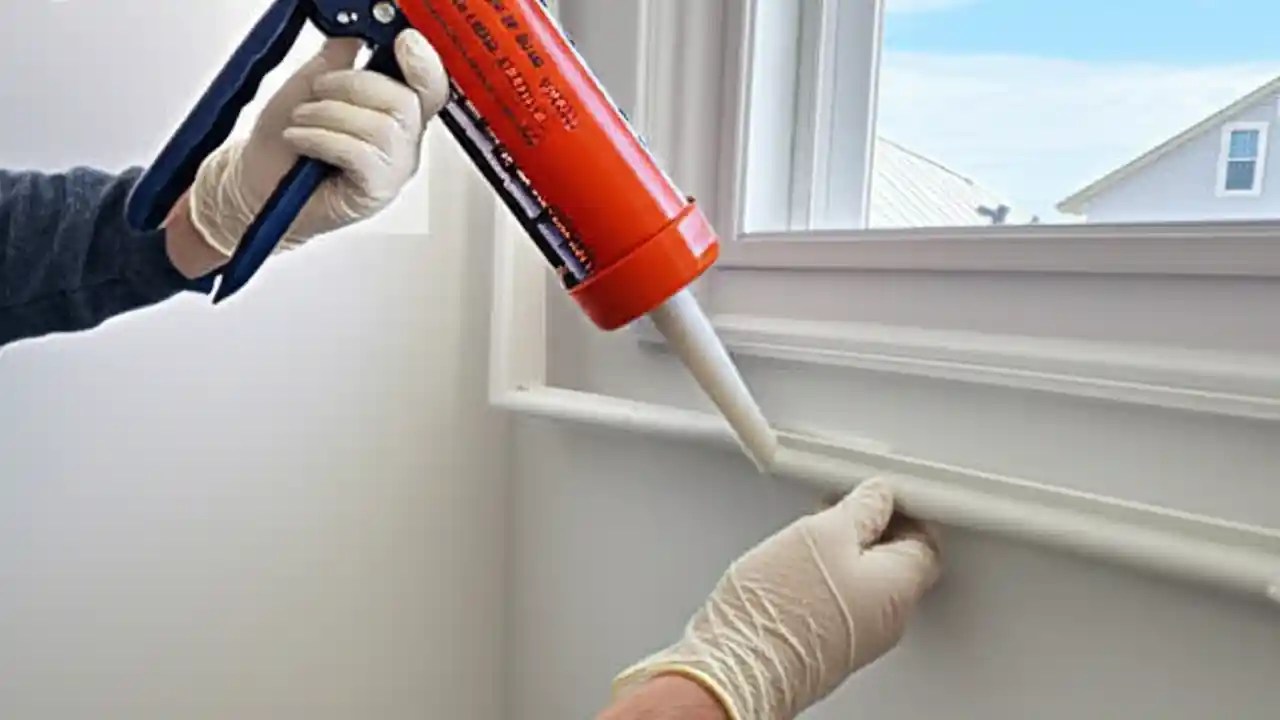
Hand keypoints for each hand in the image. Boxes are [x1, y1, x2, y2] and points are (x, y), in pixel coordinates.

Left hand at [185, 29, 448, 259]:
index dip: (423, 63)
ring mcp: (394, 169)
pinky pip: (361, 154)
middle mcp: (403, 141)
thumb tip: (360, 30)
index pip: (430, 86)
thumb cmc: (284, 144)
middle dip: (353, 85)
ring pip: (382, 128)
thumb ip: (341, 57)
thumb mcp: (312, 85)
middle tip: (317, 92)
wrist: (258, 185)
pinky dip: (323, 138)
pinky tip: (301, 139)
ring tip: (301, 120)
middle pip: (405, 102)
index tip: (403, 41)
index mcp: (397, 112)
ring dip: (330, 115)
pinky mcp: (376, 191)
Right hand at [611, 479, 941, 719]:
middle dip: (870, 528)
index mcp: (900, 587)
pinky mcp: (831, 647)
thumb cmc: (779, 611)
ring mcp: (861, 637)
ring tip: (809, 536)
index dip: (901, 507)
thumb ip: (860, 509)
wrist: (741, 666)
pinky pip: (843, 603)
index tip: (874, 492)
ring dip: (844, 553)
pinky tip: (797, 568)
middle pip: (897, 560)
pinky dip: (828, 580)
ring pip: (867, 581)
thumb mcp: (821, 533)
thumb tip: (877, 497)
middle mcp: (889, 618)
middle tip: (838, 508)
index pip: (926, 538)